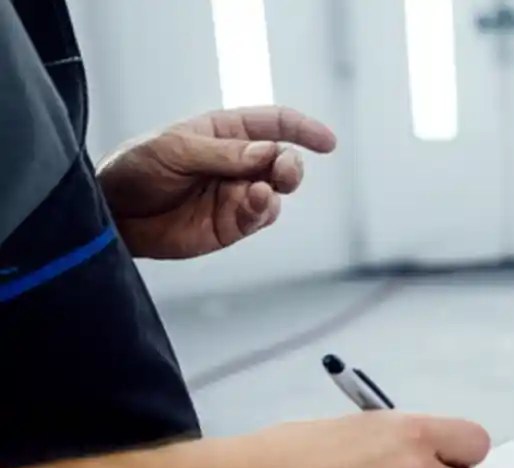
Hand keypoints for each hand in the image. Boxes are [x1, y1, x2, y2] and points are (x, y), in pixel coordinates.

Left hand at [97, 106, 336, 258]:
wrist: (112, 215)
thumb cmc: (135, 169)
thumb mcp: (174, 149)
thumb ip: (223, 152)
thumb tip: (268, 152)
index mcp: (225, 132)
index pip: (274, 124)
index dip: (303, 129)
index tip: (327, 142)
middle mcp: (238, 162)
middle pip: (284, 158)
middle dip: (291, 163)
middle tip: (284, 169)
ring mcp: (237, 194)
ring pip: (279, 190)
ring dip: (278, 187)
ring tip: (261, 190)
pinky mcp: (232, 224)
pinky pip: (262, 216)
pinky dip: (265, 210)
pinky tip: (255, 203)